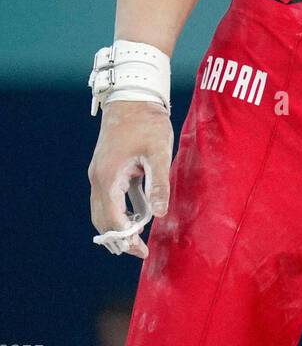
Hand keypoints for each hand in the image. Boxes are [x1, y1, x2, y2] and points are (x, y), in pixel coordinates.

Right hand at [88, 100, 173, 258]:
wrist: (132, 94)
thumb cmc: (146, 121)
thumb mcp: (158, 152)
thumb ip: (158, 183)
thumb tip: (159, 214)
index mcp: (108, 177)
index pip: (112, 219)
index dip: (126, 238)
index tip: (142, 251)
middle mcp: (98, 178)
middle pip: (102, 219)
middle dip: (118, 238)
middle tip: (138, 251)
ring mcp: (101, 172)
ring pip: (103, 208)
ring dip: (118, 225)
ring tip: (136, 239)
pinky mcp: (107, 166)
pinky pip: (110, 196)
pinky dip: (120, 209)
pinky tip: (138, 214)